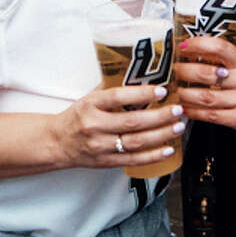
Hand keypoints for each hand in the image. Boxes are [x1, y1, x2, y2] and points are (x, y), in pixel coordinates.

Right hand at [50, 84, 184, 169]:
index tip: (161, 90)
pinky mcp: (106, 162)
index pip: (118, 97)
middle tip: (178, 110)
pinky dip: (154, 156)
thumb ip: (111, 87)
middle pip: (132, 122)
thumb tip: (138, 74)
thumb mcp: (89, 97)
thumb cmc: (76, 117)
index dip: (142, 94)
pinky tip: (168, 149)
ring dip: (161, 134)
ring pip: (136, 142)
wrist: (57, 143)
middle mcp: (95, 126)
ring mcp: (101, 146)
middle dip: (159, 116)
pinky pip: (134, 160)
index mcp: (91, 106)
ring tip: (178, 126)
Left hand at [175, 36, 235, 142]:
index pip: (221, 48)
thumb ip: (224, 61)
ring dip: (186, 94)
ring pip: (206, 97)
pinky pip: (211, 115)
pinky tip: (185, 109)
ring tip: (177, 92)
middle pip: (208, 73)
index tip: (183, 46)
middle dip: (185, 72)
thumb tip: (192, 52)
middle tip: (175, 71)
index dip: (199, 45)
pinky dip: (194, 112)